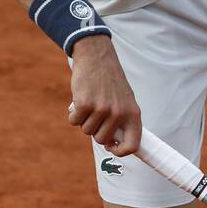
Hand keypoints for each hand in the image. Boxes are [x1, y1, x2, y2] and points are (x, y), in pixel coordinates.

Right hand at [67, 35, 141, 155]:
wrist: (97, 56)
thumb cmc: (110, 80)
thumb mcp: (125, 98)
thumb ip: (122, 120)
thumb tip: (113, 143)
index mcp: (133, 113)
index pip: (133, 145)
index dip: (121, 151)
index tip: (111, 146)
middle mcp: (119, 113)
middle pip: (101, 139)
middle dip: (96, 129)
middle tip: (96, 112)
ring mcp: (102, 109)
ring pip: (87, 131)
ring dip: (84, 119)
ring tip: (90, 101)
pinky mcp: (85, 104)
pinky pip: (74, 121)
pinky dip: (74, 114)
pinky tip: (79, 99)